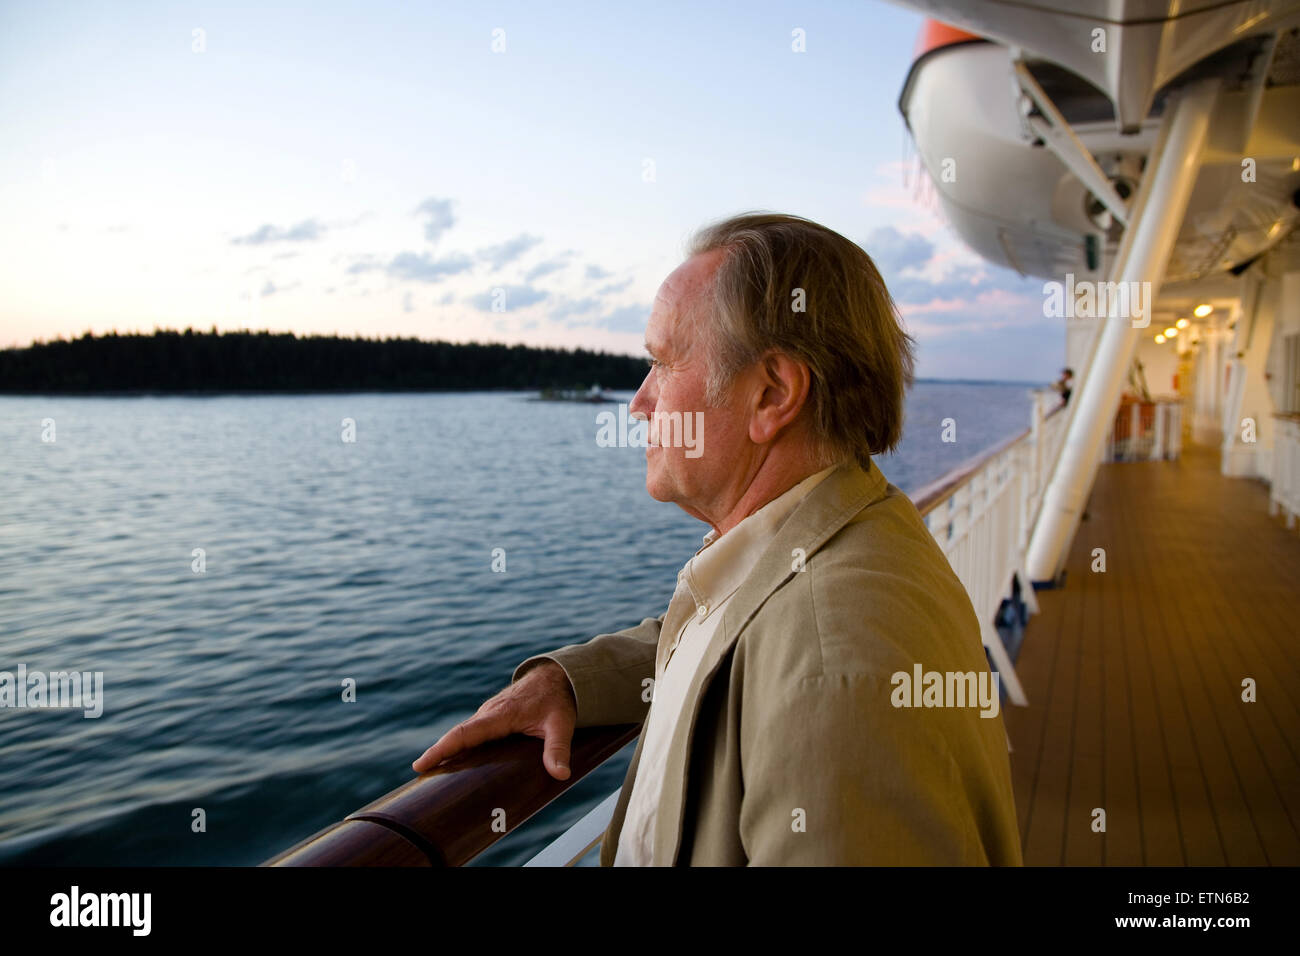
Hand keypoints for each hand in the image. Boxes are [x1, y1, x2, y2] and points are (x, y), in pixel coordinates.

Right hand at [411, 661, 577, 779]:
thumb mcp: (562, 724)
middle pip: (457, 735)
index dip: (442, 749)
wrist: (556, 676)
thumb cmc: (557, 700)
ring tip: (430, 772)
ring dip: (446, 749)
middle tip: (419, 773)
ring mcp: (488, 713)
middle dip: (437, 753)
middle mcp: (489, 713)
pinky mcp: (491, 716)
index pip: (464, 734)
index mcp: (500, 715)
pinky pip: (471, 731)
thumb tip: (561, 774)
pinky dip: (458, 744)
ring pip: (463, 733)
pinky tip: (453, 761)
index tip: (421, 763)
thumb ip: (558, 749)